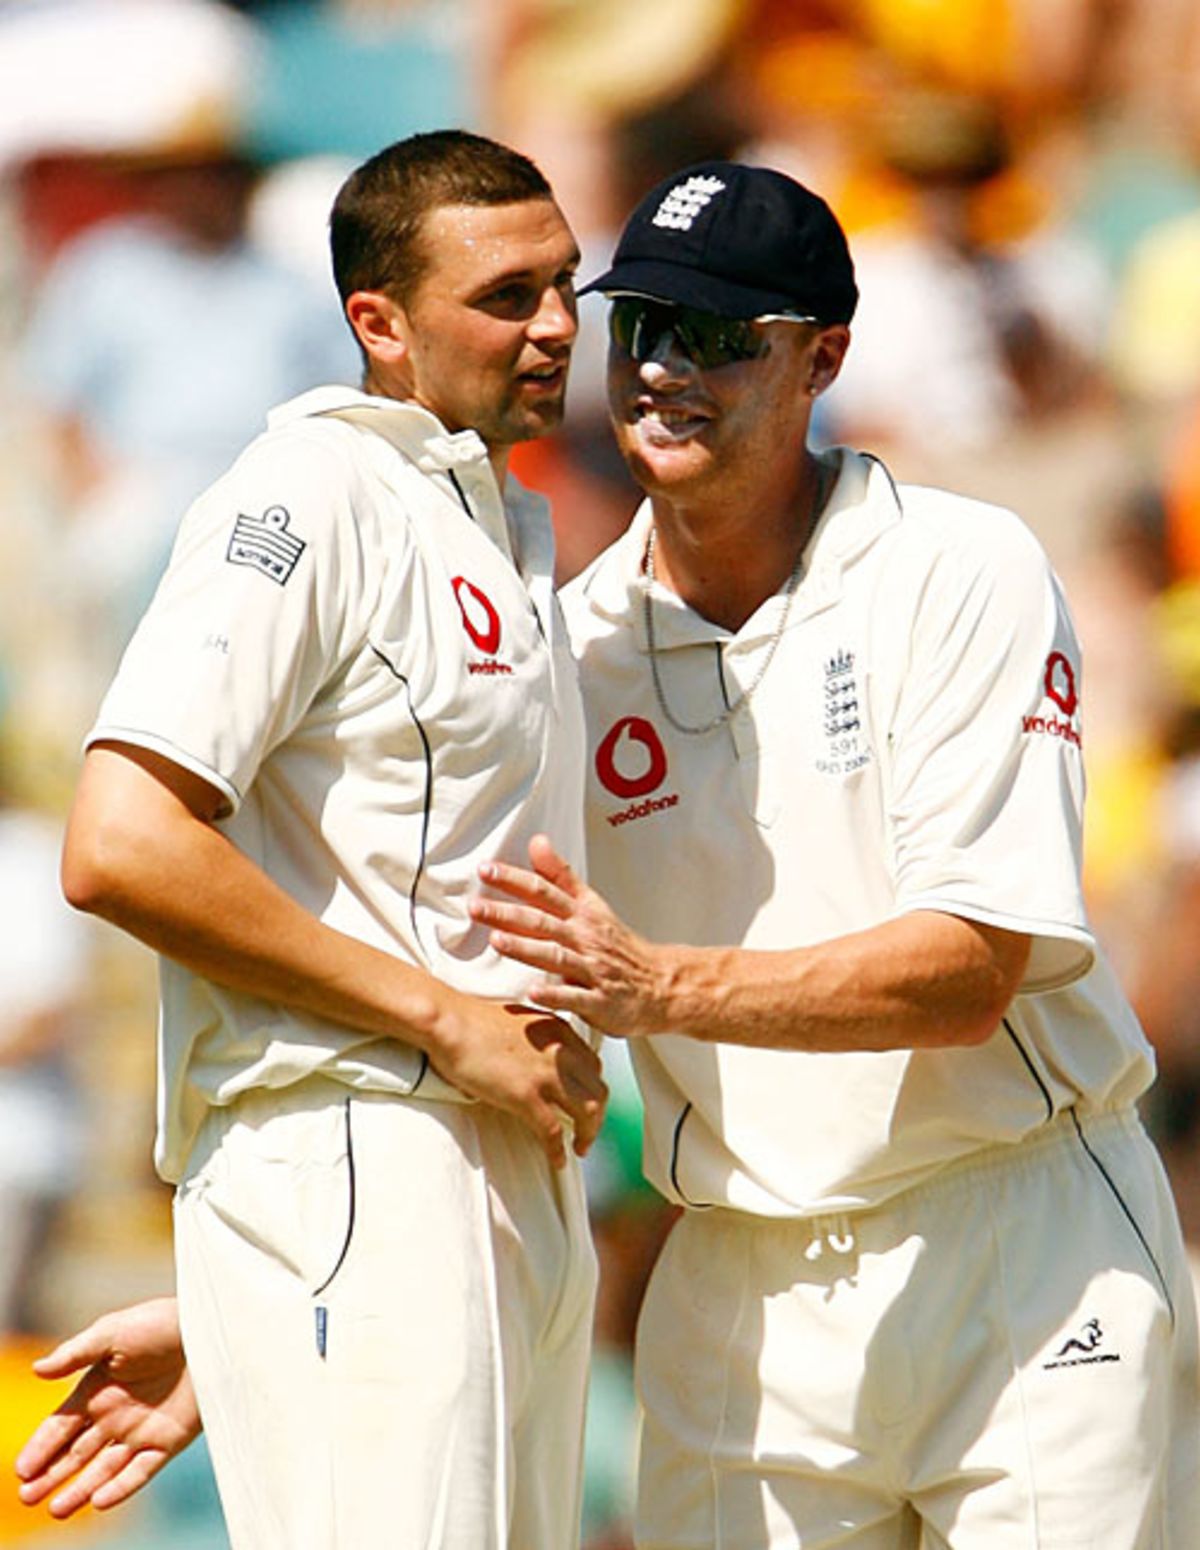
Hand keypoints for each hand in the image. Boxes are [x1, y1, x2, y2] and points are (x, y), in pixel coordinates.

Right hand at [15, 1297, 199, 1518]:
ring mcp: (142, 1430)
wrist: (213, 1328)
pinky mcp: (170, 1440)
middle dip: (50, 1476)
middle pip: (75, 1454)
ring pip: (103, 1469)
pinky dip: (121, 1487)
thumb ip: (75, 1353)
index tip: (21, 1470)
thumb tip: (36, 1370)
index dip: (40, 1448)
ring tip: (56, 1509)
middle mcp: (116, 1414)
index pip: (60, 1426)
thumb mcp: (114, 1332)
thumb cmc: (162, 1322)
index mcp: (97, 1388)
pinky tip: (99, 1500)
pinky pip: (141, 1471)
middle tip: (27, 1497)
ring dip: (80, 1489)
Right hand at [431, 993, 607, 1166]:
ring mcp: (545, 1074)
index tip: (584, 1104)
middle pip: (598, 1091)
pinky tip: (557, 1161)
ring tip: (579, 1149)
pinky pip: (553, 1132)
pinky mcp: (525, 1095)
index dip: (592, 1090)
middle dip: (597, 1117)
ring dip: (587, 1135)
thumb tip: (532, 1059)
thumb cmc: (472, 1020)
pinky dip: (558, 1150)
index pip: (593, 1066)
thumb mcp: (520, 1021)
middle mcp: (561, 1052)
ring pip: (587, 1113)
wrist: (450, 1022)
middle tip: (586, 1133)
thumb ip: (536, 1039)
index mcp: (560, 1032)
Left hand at [471, 834, 671, 1038]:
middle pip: (543, 921)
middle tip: (476, 907)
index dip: (515, 879)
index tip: (486, 869)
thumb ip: (561, 876)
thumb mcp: (592, 905)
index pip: (544, 890)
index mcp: (581, 915)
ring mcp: (592, 970)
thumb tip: (537, 842)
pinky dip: (556, 994)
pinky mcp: (599, 1001)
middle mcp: (585, 939)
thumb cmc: (619, 946)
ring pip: (557, 956)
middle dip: (508, 913)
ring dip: (526, 948)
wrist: (660, 983)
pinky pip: (576, 998)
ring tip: (496, 941)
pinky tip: (533, 992)